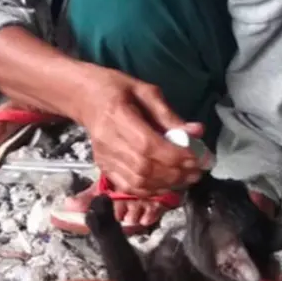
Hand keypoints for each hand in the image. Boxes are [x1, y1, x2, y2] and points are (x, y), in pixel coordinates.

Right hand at [75, 65, 202, 194]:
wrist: (85, 98)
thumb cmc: (117, 89)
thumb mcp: (145, 92)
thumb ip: (169, 115)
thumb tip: (196, 132)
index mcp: (118, 116)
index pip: (148, 145)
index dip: (174, 156)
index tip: (196, 158)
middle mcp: (108, 141)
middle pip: (144, 167)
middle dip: (175, 173)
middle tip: (196, 172)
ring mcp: (104, 158)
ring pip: (137, 182)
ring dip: (166, 184)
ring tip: (185, 179)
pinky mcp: (103, 168)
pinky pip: (128, 187)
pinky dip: (150, 191)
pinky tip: (165, 185)